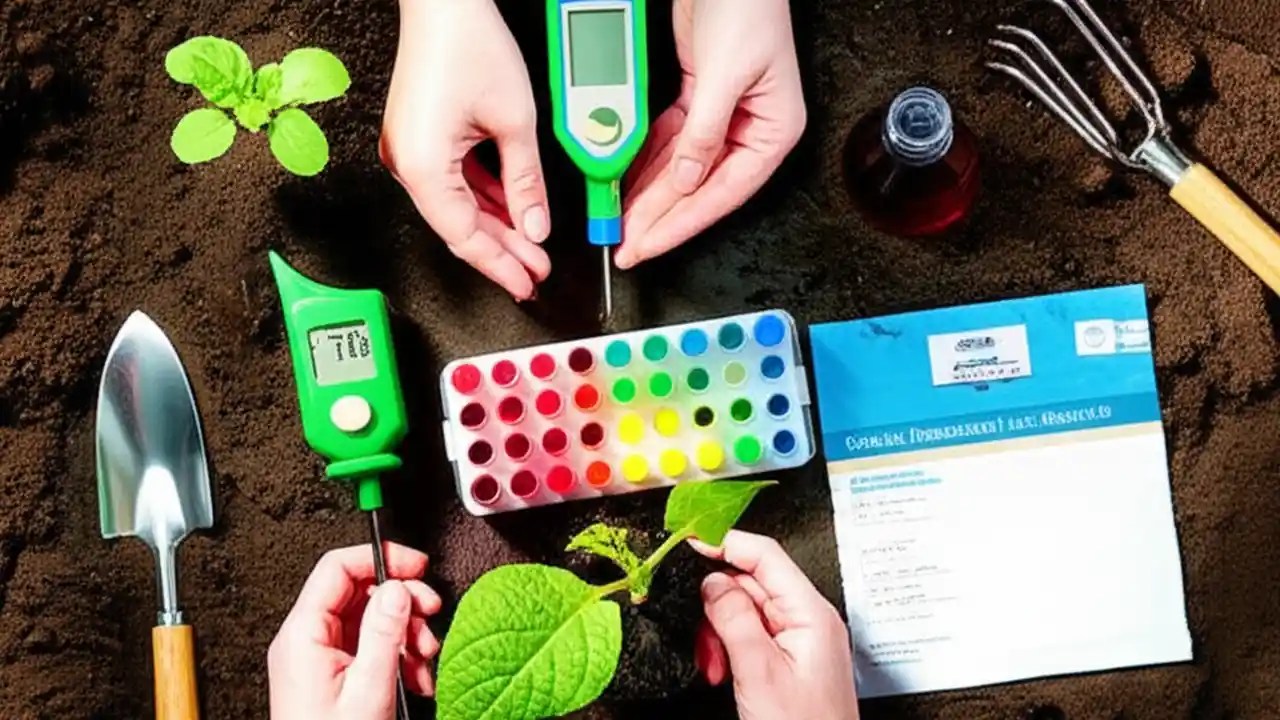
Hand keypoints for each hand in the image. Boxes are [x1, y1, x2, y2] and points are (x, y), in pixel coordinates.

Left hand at [268, 545, 442, 719]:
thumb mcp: (367, 688)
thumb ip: (383, 633)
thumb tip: (397, 588)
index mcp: (303, 634)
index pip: (337, 568)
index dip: (380, 559)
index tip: (415, 566)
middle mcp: (307, 640)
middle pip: (359, 592)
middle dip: (402, 603)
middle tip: (428, 614)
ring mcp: (320, 657)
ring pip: (371, 619)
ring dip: (406, 633)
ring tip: (423, 657)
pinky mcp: (334, 674)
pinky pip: (370, 646)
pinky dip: (399, 655)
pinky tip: (414, 675)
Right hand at [381, 0, 550, 299]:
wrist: (445, 2)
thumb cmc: (468, 44)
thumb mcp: (515, 121)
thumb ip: (527, 182)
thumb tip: (536, 225)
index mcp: (422, 165)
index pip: (464, 236)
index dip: (499, 266)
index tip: (525, 284)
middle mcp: (407, 162)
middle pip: (459, 226)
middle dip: (501, 252)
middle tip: (533, 272)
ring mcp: (410, 151)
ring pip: (459, 207)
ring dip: (495, 227)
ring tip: (531, 247)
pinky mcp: (420, 139)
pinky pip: (454, 183)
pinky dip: (484, 200)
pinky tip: (511, 213)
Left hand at [617, 0, 805, 269]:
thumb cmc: (747, 7)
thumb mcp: (723, 75)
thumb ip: (703, 133)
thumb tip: (686, 181)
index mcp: (773, 132)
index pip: (723, 193)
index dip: (681, 224)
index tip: (648, 245)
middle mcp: (751, 130)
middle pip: (699, 188)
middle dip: (660, 218)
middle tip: (626, 244)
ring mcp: (723, 117)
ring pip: (681, 170)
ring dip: (649, 196)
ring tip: (620, 222)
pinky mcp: (698, 100)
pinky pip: (669, 143)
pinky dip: (646, 164)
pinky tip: (626, 184)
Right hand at [691, 531, 859, 719]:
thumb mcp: (758, 671)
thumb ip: (733, 619)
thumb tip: (712, 579)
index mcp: (811, 613)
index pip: (766, 555)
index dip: (727, 542)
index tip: (692, 540)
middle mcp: (809, 620)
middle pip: (752, 583)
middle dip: (718, 605)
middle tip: (703, 635)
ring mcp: (801, 639)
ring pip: (747, 610)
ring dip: (721, 631)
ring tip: (715, 664)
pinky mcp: (790, 658)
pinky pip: (752, 635)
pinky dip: (730, 648)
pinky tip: (724, 670)